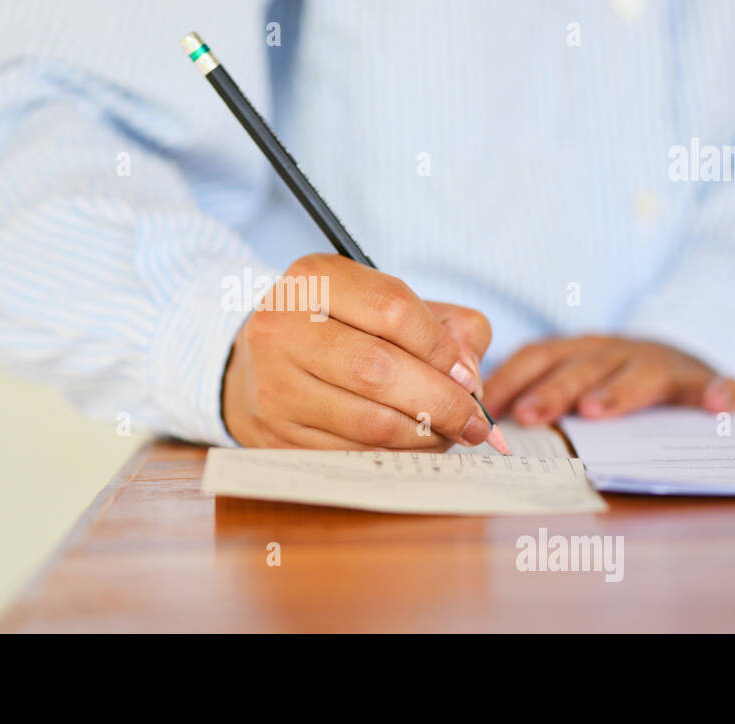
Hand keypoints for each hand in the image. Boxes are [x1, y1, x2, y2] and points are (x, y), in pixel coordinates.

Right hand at [221, 253, 498, 449]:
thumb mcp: (386, 304)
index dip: (443, 349)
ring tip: (450, 434)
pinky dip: (396, 456)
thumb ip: (447, 325)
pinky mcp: (276, 435)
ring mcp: (274, 385)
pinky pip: (353, 455)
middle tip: (475, 422)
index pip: (392, 309)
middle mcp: (282, 327)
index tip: (470, 377)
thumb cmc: (340, 330)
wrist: (259, 364)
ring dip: (425, 437)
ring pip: (369, 422)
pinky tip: (414, 447)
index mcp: (314, 279)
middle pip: (378, 370)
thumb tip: (470, 376)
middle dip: (442, 402)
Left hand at [481, 335, 734, 424]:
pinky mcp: (703, 381)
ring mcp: (661, 364)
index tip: (485, 405)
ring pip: (640, 376)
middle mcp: (615, 351)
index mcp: (577, 350)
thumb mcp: (572, 376)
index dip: (512, 378)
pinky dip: (719, 392)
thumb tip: (475, 420)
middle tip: (530, 416)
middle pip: (582, 369)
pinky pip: (715, 384)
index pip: (537, 357)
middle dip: (554, 390)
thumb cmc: (610, 377)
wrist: (682, 361)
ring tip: (596, 412)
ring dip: (618, 392)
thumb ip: (532, 392)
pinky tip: (718, 405)